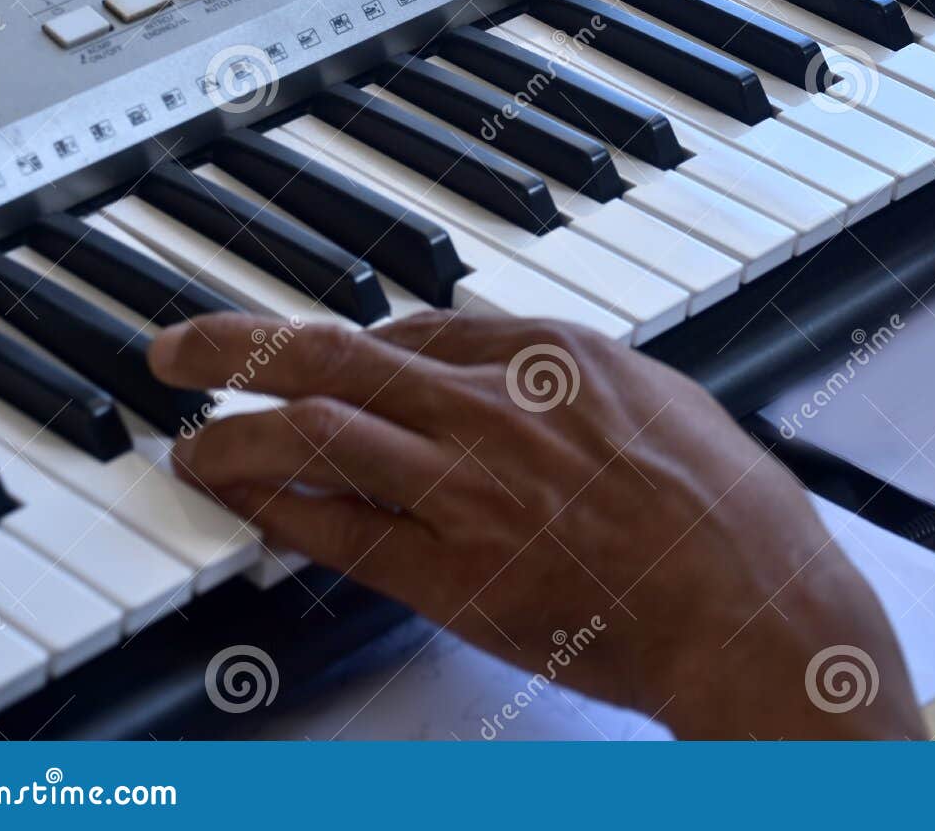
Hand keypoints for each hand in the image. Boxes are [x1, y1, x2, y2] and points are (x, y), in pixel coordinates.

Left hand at [148, 311, 923, 739]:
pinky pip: (343, 531)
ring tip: (192, 436)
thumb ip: (582, 377)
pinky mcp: (456, 571)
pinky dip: (283, 512)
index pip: (418, 329)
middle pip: (337, 359)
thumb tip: (526, 361)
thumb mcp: (664, 401)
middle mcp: (499, 407)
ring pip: (319, 436)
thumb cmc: (728, 512)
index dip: (352, 344)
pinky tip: (245, 504)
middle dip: (242, 348)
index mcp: (558, 354)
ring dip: (238, 432)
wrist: (752, 606)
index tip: (323, 357)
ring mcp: (471, 488)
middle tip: (182, 348)